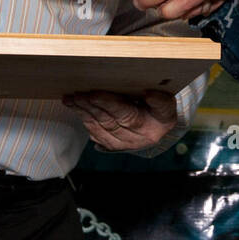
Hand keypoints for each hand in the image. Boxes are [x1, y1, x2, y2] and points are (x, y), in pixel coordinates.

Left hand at [62, 90, 176, 150]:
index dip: (110, 104)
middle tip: (77, 94)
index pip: (128, 114)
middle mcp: (139, 138)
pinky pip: (96, 134)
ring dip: (84, 113)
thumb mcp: (166, 102)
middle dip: (91, 106)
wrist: (159, 127)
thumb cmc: (161, 109)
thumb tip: (149, 94)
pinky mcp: (114, 146)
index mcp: (154, 125)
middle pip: (111, 121)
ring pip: (100, 129)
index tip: (94, 93)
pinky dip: (85, 121)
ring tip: (72, 100)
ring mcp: (126, 144)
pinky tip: (77, 109)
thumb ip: (159, 99)